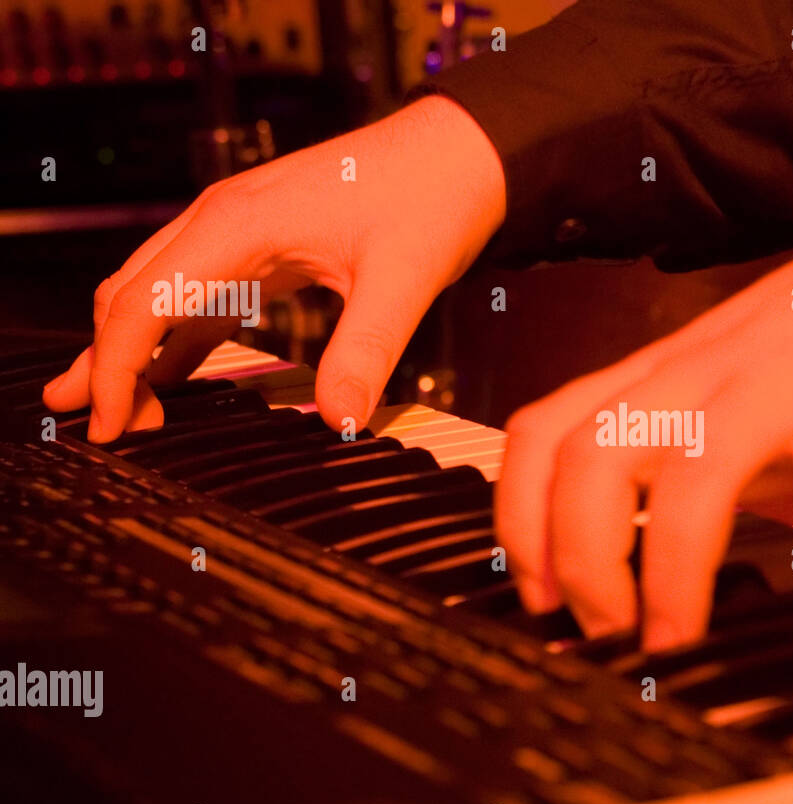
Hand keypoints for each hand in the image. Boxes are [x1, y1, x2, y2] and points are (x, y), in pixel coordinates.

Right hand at [43, 96, 505, 442]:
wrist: (457, 152)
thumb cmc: (430, 199)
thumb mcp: (404, 280)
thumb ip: (366, 352)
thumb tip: (338, 419)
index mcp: (237, 225)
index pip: (140, 304)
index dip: (113, 370)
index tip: (112, 427)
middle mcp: (222, 221)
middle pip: (130, 295)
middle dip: (105, 363)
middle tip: (104, 431)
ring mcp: (237, 230)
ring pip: (155, 292)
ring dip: (132, 350)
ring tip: (121, 412)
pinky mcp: (261, 244)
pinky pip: (198, 294)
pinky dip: (172, 337)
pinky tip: (168, 375)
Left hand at [497, 179, 792, 649]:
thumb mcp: (734, 378)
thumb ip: (688, 443)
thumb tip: (645, 543)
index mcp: (668, 369)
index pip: (544, 429)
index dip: (520, 519)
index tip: (539, 594)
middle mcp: (707, 371)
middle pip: (587, 458)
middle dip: (575, 562)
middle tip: (606, 630)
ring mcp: (787, 383)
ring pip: (690, 482)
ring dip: (671, 583)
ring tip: (681, 648)